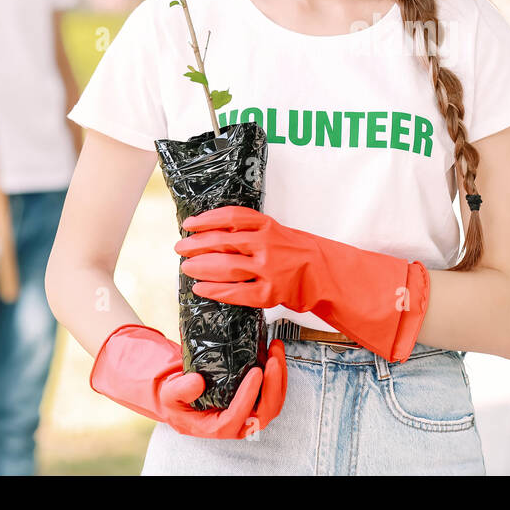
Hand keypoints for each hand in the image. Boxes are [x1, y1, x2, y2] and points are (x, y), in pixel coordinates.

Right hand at [89, 323, 286, 438]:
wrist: (182, 395)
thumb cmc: (177, 399)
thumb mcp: (169, 394)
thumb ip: (180, 390)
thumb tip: (198, 382)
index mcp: (216, 427)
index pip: (236, 417)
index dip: (248, 396)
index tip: (255, 372)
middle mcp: (237, 423)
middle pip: (264, 412)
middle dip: (273, 384)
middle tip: (273, 359)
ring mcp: (249, 412)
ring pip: (274, 401)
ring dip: (280, 375)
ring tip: (276, 349)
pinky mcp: (255, 399)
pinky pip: (273, 390)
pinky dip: (278, 371)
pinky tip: (274, 351)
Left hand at [176, 206, 430, 362]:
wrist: (329, 275)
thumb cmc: (302, 253)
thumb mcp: (279, 233)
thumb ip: (252, 233)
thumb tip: (216, 236)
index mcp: (269, 226)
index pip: (230, 217)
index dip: (206, 219)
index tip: (188, 224)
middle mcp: (267, 244)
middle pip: (222, 242)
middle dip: (196, 245)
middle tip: (180, 248)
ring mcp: (269, 269)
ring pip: (226, 267)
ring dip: (201, 267)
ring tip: (186, 268)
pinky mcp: (270, 293)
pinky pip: (236, 292)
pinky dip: (215, 291)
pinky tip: (201, 289)